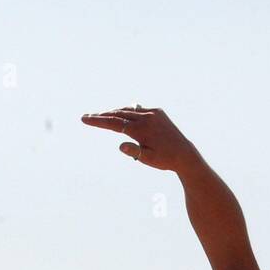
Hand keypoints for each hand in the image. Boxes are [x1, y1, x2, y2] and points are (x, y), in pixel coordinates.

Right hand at [80, 105, 195, 172]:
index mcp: (141, 129)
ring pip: (128, 110)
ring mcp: (153, 113)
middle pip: (118, 114)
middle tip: (87, 116)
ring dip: (114, 113)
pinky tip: (121, 113)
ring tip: (102, 116)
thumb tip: (121, 145)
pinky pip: (138, 110)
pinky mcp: (158, 112)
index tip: (84, 119)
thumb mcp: (148, 159)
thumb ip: (134, 152)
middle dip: (102, 116)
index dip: (98, 121)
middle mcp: (146, 117)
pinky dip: (128, 112)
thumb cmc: (165, 160)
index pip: (114, 123)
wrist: (184, 154)